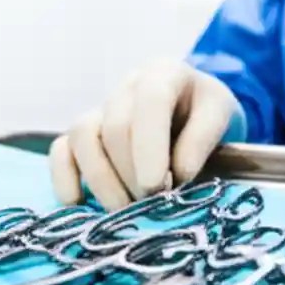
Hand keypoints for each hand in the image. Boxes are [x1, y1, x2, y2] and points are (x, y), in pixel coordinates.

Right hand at [50, 61, 243, 209]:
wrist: (195, 113)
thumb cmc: (208, 115)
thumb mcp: (222, 116)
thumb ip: (202, 140)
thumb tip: (177, 174)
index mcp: (165, 73)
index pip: (150, 101)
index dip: (149, 145)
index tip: (155, 187)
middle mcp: (128, 85)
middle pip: (115, 126)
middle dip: (131, 173)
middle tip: (152, 207)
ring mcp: (101, 108)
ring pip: (83, 136)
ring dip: (101, 180)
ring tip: (125, 211)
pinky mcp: (84, 134)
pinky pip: (61, 150)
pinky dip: (64, 178)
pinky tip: (78, 204)